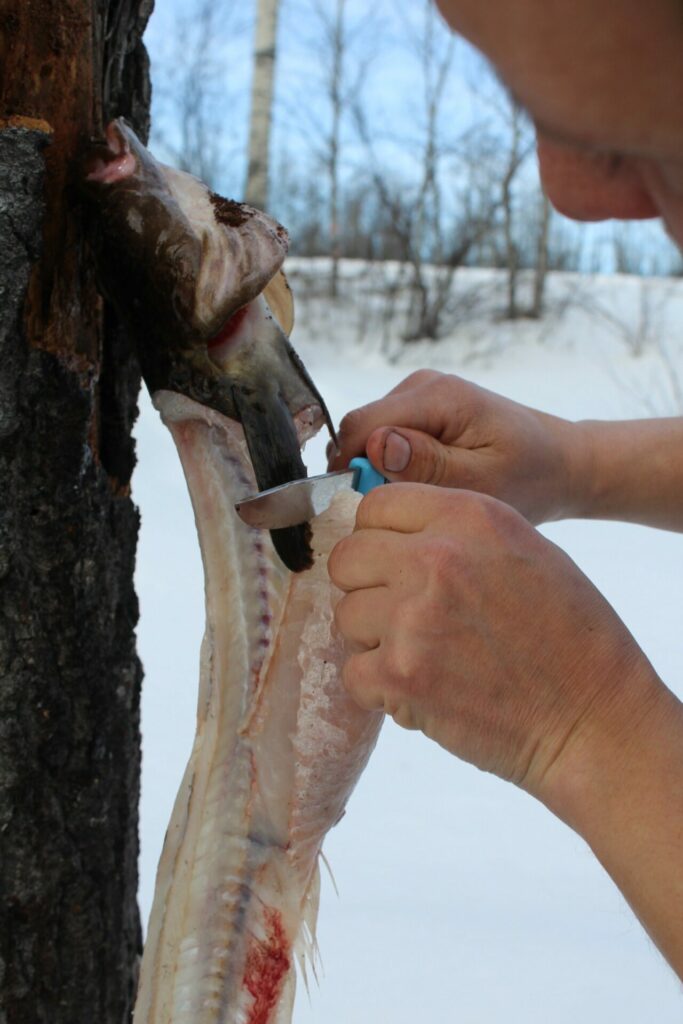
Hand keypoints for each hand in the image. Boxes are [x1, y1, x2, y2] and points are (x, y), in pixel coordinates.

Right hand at [328, 370, 588, 525]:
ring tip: (424, 495)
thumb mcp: (481, 482)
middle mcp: (422, 384)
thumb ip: (428, 465)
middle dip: (369, 470)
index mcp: (437, 396)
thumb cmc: (529, 477)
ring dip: (384, 469)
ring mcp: (420, 392)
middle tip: (406, 507)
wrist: (560, 462)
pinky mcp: (422, 408)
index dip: (355, 470)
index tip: (377, 509)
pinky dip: (396, 463)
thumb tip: (375, 445)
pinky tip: (428, 482)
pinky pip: (386, 437)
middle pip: (360, 430)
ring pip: (370, 435)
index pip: (361, 427)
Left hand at [328, 482, 661, 810]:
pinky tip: (423, 688)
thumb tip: (393, 535)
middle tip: (401, 613)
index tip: (392, 562)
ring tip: (425, 655)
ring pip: (347, 615)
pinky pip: (354, 671)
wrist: (591, 719)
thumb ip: (456, 533)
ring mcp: (411, 617)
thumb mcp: (524, 549)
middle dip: (367, 586)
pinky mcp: (399, 675)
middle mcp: (435, 558)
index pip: (376, 505)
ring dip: (375, 638)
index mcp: (469, 517)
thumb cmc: (568, 637)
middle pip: (348, 558)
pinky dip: (381, 687)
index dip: (379, 537)